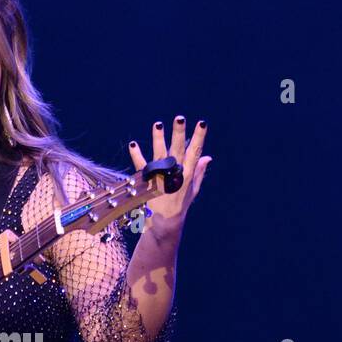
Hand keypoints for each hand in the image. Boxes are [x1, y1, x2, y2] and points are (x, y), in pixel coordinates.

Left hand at [128, 116, 210, 240]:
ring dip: (158, 139)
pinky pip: (141, 166)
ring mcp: (160, 178)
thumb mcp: (193, 190)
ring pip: (159, 155)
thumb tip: (208, 156)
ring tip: (157, 124)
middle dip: (179, 133)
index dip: (199, 137)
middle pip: (177, 150)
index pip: (195, 152)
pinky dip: (136, 155)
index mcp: (187, 175)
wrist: (164, 223)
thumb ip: (199, 172)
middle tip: (180, 118)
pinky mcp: (147, 182)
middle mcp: (174, 174)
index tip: (202, 123)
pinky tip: (133, 144)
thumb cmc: (180, 205)